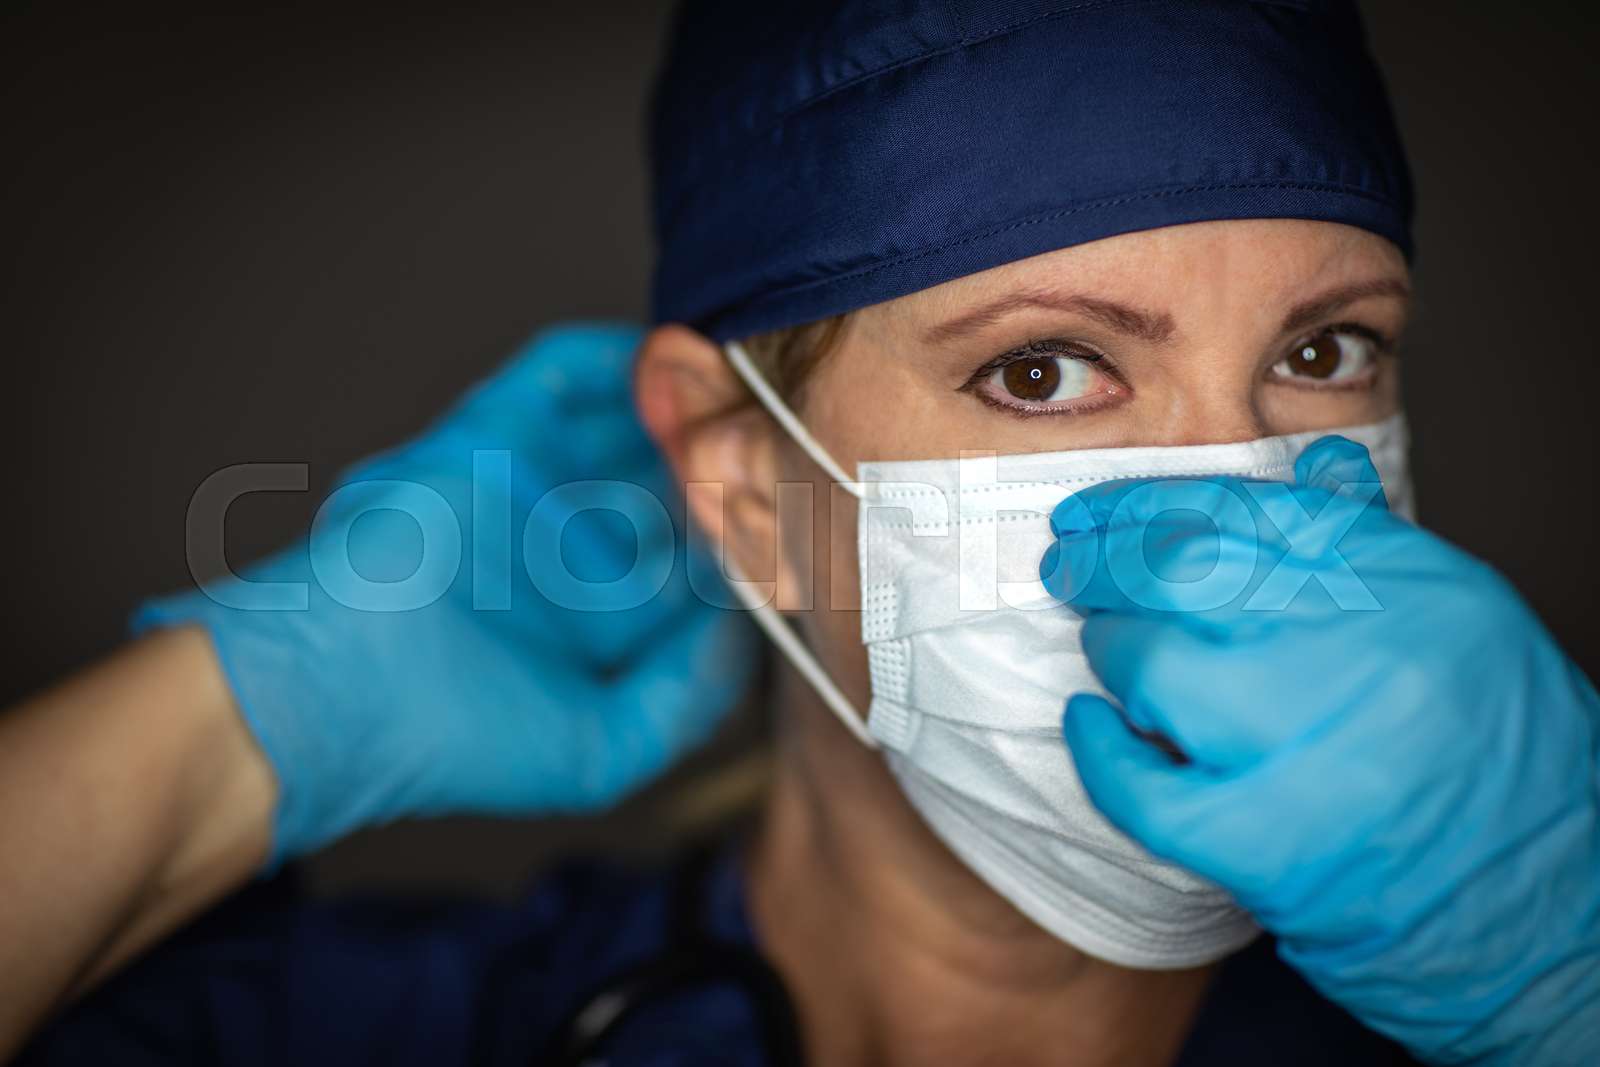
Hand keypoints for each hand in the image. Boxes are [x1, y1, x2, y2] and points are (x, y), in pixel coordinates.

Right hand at [135, 323, 755, 862]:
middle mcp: (574, 543)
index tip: (810, 521)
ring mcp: (534, 483)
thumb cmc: (456, 738)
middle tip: (790, 441)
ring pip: (632, 422)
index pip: (703, 562)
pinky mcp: (489, 432)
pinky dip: (618, 361)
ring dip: (688, 404)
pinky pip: (563, 375)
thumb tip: (745, 626)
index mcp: (603, 617)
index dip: (759, 539)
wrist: (335, 694)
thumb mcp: (604, 751)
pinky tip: (676, 365)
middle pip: (678, 481)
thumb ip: (688, 698)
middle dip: (733, 463)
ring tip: (745, 391)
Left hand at [1040, 436, 1599, 1064]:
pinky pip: (1141, 784)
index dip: (1153, 503)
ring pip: (1155, 665)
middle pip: (1188, 570)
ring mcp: (1316, 749)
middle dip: (1108, 561)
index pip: (1253, 509)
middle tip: (1070, 564)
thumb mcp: (1465, 626)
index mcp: (1418, 587)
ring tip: (1108, 649)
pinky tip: (1091, 729)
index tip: (1101, 512)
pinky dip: (1099, 752)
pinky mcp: (1273, 845)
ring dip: (1112, 650)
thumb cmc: (1506, 764)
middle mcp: (1370, 651)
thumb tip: (1314, 466)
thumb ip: (1374, 548)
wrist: (1559, 914)